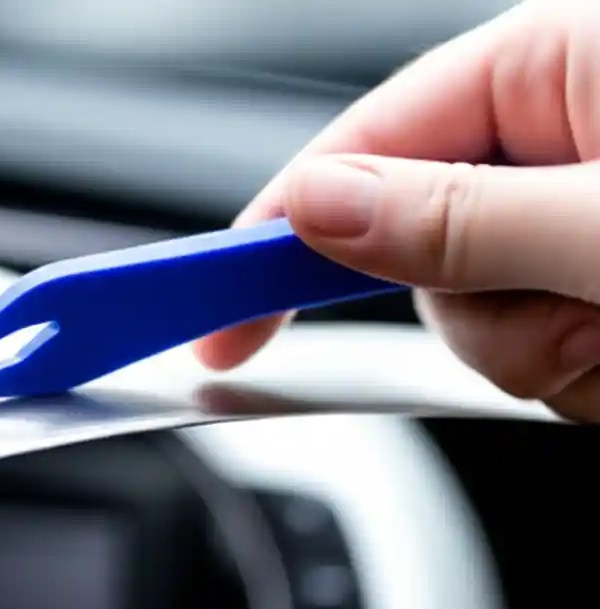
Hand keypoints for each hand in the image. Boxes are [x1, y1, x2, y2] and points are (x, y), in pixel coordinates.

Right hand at [193, 0, 599, 420]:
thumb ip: (457, 219)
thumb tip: (314, 209)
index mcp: (558, 63)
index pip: (373, 138)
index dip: (286, 224)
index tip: (218, 305)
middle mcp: (565, 133)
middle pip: (420, 248)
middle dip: (481, 313)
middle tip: (575, 323)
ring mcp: (584, 214)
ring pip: (478, 317)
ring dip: (545, 351)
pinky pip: (539, 352)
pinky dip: (585, 373)